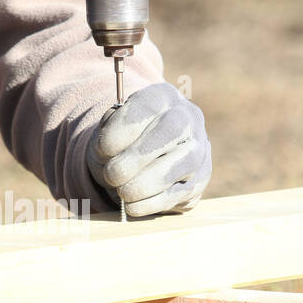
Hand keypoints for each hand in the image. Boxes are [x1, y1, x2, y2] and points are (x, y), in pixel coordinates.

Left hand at [86, 82, 211, 217]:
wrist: (137, 165)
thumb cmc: (121, 142)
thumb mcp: (107, 131)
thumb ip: (106, 134)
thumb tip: (110, 149)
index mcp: (164, 97)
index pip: (149, 104)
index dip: (124, 127)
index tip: (103, 148)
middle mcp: (188, 118)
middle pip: (173, 129)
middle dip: (138, 156)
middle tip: (112, 174)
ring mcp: (199, 150)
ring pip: (183, 163)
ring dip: (146, 183)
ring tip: (121, 191)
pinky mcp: (199, 181)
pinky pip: (180, 192)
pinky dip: (151, 203)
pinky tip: (132, 205)